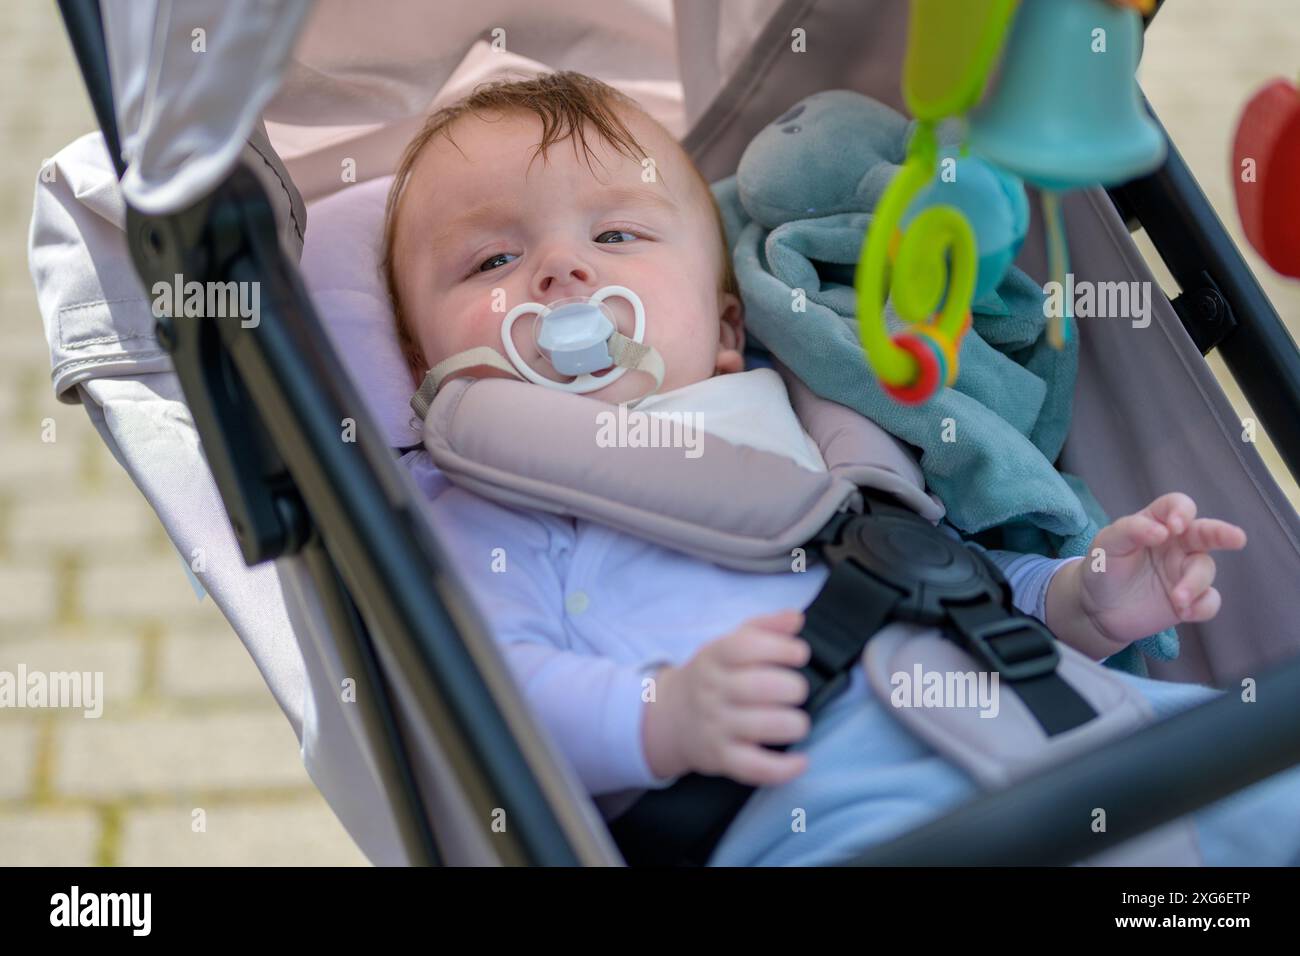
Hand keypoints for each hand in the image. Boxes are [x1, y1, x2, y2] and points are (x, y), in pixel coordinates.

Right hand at [642, 609, 811, 785]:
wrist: (670, 717)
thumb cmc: (713, 676)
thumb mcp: (730, 644)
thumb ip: (765, 627)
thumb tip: (796, 618)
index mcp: (715, 656)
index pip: (747, 646)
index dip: (781, 648)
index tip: (799, 654)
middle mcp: (712, 690)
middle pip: (762, 687)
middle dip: (793, 688)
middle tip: (796, 691)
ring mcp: (715, 726)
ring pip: (763, 726)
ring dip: (793, 724)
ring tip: (796, 722)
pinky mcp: (720, 758)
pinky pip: (755, 767)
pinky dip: (784, 768)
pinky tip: (801, 761)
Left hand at [1075, 492, 1245, 648]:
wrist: (1096, 609)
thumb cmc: (1102, 568)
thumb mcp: (1106, 544)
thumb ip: (1130, 530)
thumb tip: (1162, 531)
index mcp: (1157, 523)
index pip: (1177, 506)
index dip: (1181, 511)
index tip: (1174, 527)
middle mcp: (1177, 545)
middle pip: (1207, 532)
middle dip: (1223, 533)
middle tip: (1237, 538)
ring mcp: (1184, 572)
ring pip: (1206, 569)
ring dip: (1195, 583)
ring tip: (1178, 599)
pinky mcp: (1189, 600)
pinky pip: (1209, 600)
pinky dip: (1202, 606)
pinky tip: (1183, 612)